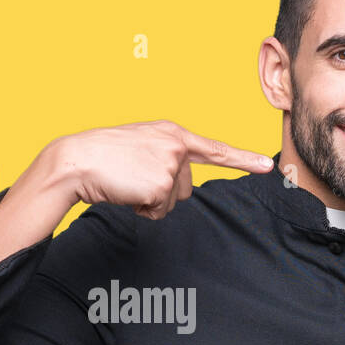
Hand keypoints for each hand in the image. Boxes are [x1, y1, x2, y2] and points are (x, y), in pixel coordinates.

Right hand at [55, 120, 274, 219]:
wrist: (76, 161)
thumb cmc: (101, 156)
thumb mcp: (139, 145)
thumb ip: (164, 155)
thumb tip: (174, 181)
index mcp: (171, 133)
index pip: (213, 149)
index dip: (243, 159)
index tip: (267, 166)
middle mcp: (176, 145)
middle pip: (187, 187)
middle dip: (162, 192)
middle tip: (133, 178)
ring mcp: (171, 164)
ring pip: (174, 200)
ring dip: (152, 201)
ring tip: (128, 183)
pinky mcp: (161, 184)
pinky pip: (160, 211)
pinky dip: (142, 209)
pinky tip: (126, 192)